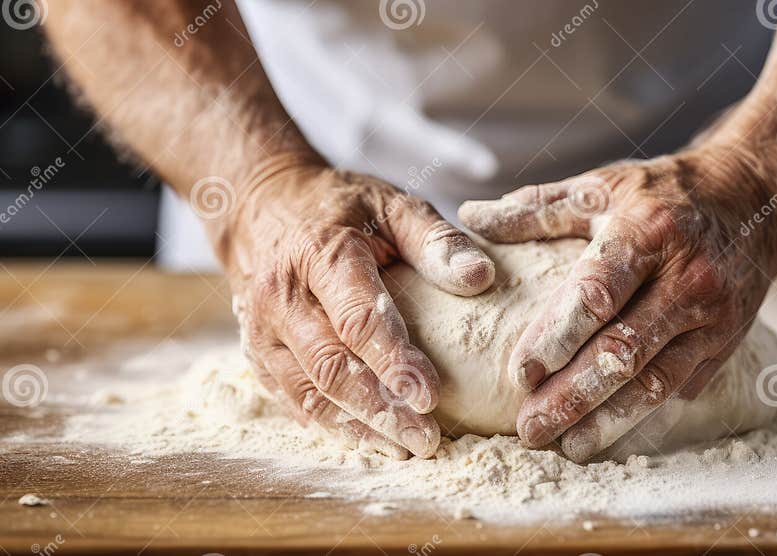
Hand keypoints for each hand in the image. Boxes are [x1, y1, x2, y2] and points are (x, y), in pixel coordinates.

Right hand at [218, 159, 494, 458]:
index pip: (356, 317)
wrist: (263, 205)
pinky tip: (369, 440)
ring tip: (405, 449)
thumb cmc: (341, 208)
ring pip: (309, 391)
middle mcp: (283, 295)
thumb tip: (480, 278)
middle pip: (330, 366)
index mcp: (320, 254)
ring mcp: (263, 328)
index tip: (430, 396)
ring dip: (357, 427)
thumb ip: (436, 240)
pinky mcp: (258, 352)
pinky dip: (331, 425)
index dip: (393, 361)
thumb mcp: (392, 204)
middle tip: (426, 439)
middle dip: (380, 409)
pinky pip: (292, 398)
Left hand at [459, 150, 776, 461]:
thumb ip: (535, 209)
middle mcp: (686, 277)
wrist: (752, 200)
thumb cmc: (661, 194)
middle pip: (624, 350)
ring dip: (608, 421)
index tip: (520, 374)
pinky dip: (644, 417)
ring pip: (656, 382)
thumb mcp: (600, 188)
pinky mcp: (726, 343)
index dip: (557, 336)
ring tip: (566, 446)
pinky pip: (682, 388)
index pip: (596, 293)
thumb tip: (470, 215)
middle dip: (573, 396)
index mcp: (646, 232)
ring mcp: (712, 316)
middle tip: (529, 428)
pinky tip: (607, 432)